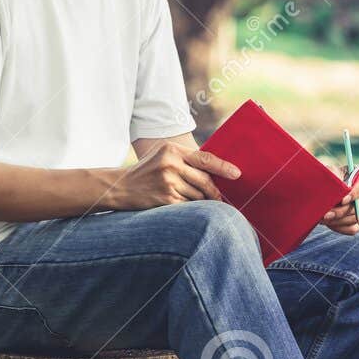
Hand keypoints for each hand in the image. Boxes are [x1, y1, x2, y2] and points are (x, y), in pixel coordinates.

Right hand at [113, 143, 239, 208]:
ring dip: (200, 200)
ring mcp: (168, 183)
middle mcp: (171, 165)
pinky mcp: (165, 200)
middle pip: (205, 181)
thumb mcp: (163, 155)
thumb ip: (186, 158)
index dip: (223, 167)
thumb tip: (217, 168)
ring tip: (190, 199)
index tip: (237, 174)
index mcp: (172, 150)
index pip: (205, 159)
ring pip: (198, 196)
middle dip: (214, 191)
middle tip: (219, 197)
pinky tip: (182, 205)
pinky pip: (189, 206)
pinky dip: (190, 208)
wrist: (121, 187)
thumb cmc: (148, 170)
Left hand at [321, 165, 358, 234]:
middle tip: (326, 213)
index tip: (342, 200)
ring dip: (338, 220)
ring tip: (324, 218)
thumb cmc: (334, 178)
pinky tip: (330, 223)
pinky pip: (354, 228)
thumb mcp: (332, 171)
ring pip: (356, 217)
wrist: (332, 189)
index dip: (355, 192)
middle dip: (341, 210)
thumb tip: (338, 184)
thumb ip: (334, 174)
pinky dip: (340, 228)